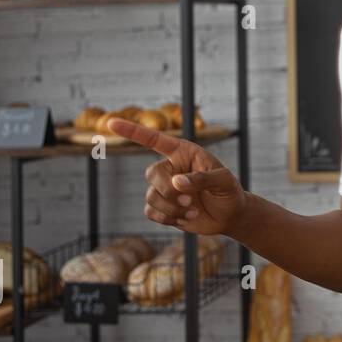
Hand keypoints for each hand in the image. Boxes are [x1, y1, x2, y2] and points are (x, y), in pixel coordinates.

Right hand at [107, 118, 245, 235]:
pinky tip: (185, 219)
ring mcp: (164, 188)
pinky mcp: (163, 208)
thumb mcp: (223, 181)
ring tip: (193, 211)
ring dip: (171, 208)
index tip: (111, 122)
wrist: (230, 215)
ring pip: (151, 196)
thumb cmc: (229, 191)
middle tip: (191, 200)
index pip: (154, 140)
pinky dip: (166, 218)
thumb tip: (176, 183)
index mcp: (183, 153)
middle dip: (168, 190)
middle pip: (151, 174)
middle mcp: (170, 168)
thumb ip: (202, 179)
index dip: (132, 131)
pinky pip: (150, 212)